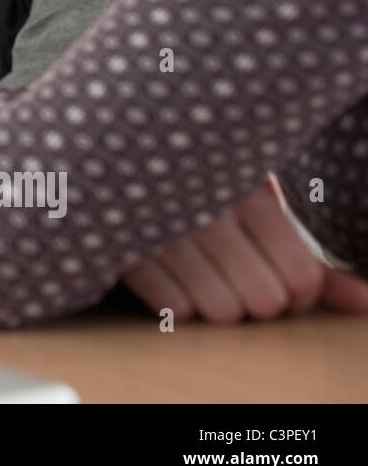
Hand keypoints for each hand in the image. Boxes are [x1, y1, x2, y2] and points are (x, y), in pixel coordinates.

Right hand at [120, 176, 342, 322]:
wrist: (121, 153)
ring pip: (222, 313)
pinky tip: (170, 274)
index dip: (299, 294)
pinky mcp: (126, 249)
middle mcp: (210, 212)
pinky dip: (175, 301)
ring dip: (217, 305)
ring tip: (204, 277)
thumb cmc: (205, 186)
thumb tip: (364, 304)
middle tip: (240, 278)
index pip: (302, 278)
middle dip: (258, 302)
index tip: (280, 280)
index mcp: (250, 195)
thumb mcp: (256, 206)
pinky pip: (173, 309)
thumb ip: (307, 256)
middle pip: (265, 302)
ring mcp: (164, 231)